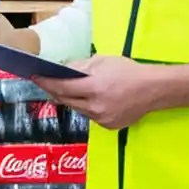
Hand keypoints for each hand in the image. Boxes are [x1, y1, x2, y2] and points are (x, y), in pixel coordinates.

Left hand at [32, 56, 163, 129]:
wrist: (153, 89)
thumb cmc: (128, 71)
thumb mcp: (102, 62)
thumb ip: (80, 67)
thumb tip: (62, 70)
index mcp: (94, 88)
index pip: (62, 88)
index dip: (46, 83)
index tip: (35, 77)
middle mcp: (96, 107)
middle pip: (67, 101)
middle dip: (55, 92)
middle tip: (46, 83)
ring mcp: (102, 119)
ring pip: (78, 110)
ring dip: (71, 100)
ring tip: (66, 90)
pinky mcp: (109, 126)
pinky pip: (90, 116)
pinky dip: (86, 107)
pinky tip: (87, 99)